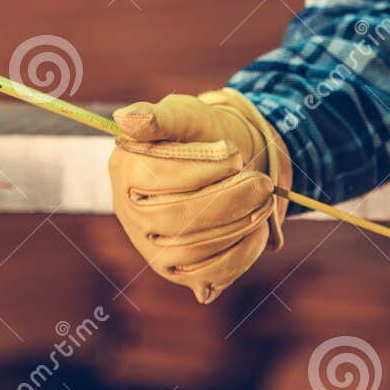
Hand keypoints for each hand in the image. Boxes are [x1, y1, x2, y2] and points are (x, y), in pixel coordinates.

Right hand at [108, 89, 289, 303]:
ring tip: (265, 201)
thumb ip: (159, 116)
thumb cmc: (200, 134)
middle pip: (173, 218)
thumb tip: (126, 118)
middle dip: (227, 200)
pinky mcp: (178, 271)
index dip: (201, 169)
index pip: (155, 177)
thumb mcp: (184, 114)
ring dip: (238, 225)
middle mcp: (131, 214)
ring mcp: (151, 247)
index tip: (235, 154)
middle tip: (263, 183)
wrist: (226, 162)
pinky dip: (240, 253)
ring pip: (192, 250)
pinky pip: (209, 276)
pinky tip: (258, 229)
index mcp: (125, 170)